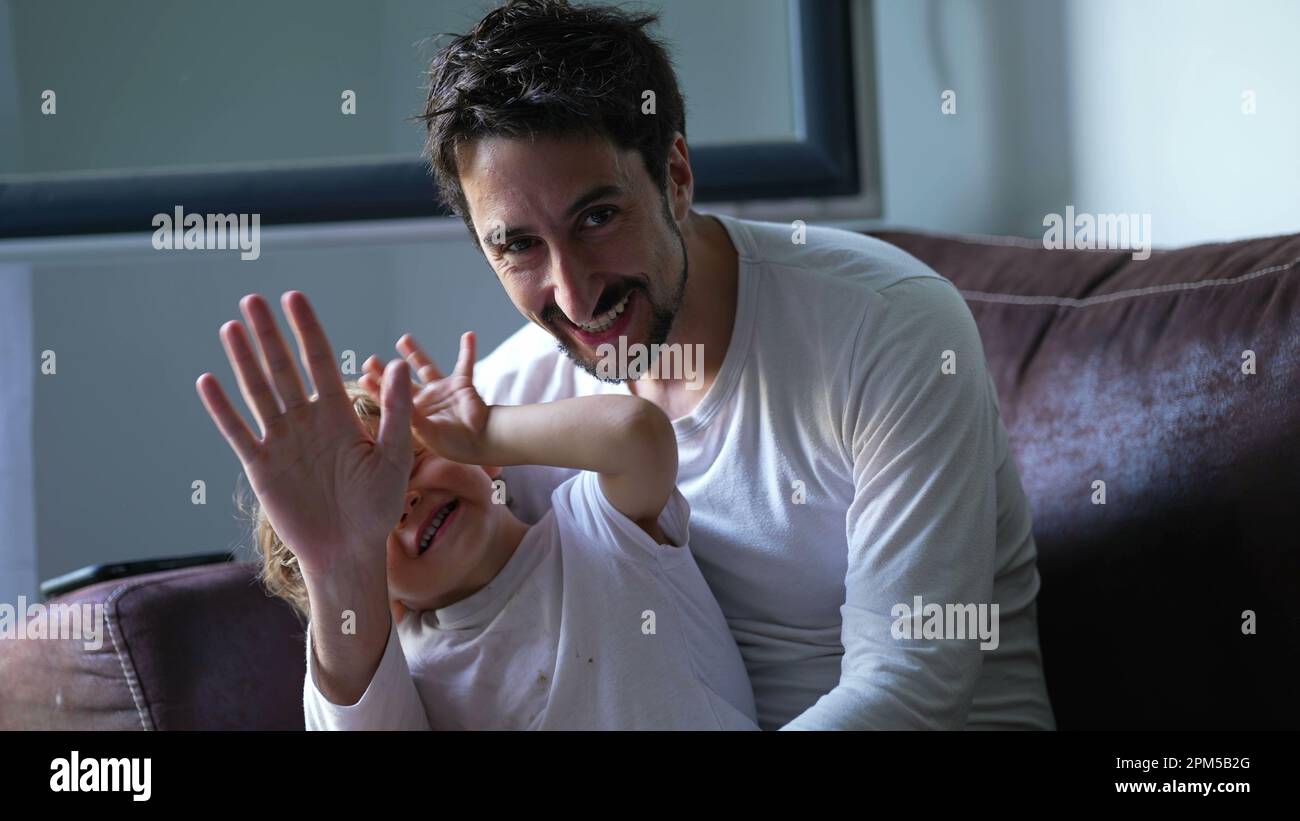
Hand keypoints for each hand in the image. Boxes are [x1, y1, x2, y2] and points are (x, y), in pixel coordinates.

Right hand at [195, 292, 413, 579]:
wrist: (350, 548)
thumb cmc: (377, 506)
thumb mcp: (393, 455)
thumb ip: (395, 411)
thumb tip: (400, 366)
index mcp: (338, 416)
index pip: (319, 362)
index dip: (306, 330)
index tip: (294, 298)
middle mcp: (307, 422)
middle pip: (284, 369)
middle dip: (270, 334)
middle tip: (253, 298)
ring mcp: (282, 442)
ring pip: (258, 392)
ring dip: (244, 360)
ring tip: (232, 326)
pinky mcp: (262, 466)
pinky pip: (239, 432)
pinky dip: (223, 408)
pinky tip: (208, 380)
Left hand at [360, 331, 488, 464]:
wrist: (482, 443)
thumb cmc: (454, 443)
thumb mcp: (424, 432)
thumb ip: (410, 414)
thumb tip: (393, 394)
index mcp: (415, 416)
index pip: (390, 400)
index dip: (377, 389)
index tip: (363, 377)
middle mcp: (426, 401)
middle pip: (402, 382)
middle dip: (386, 372)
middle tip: (370, 360)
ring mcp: (443, 391)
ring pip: (426, 367)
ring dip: (415, 353)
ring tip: (403, 338)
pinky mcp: (461, 384)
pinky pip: (465, 363)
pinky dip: (468, 350)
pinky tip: (468, 335)